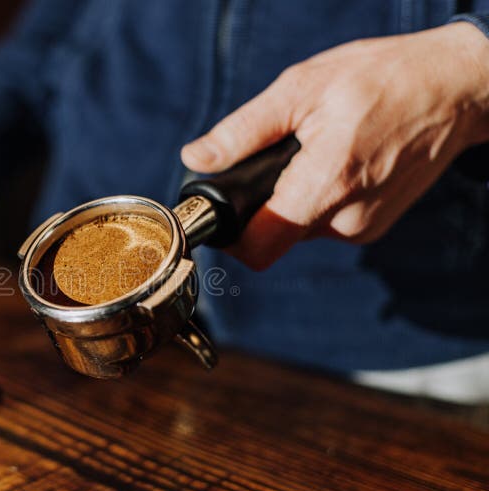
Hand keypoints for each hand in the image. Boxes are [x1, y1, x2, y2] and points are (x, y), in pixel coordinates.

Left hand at [181, 22, 488, 269]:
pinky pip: (325, 222)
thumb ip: (242, 131)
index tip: (220, 209)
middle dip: (261, 203)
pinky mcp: (375, 226)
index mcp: (326, 187)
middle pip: (274, 235)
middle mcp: (346, 222)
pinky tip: (335, 162)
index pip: (258, 248)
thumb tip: (196, 158)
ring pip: (299, 229)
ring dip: (291, 198)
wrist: (457, 88)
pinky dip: (317, 198)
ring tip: (313, 153)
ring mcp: (364, 228)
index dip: (230, 235)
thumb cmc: (381, 78)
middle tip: (273, 160)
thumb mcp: (301, 89)